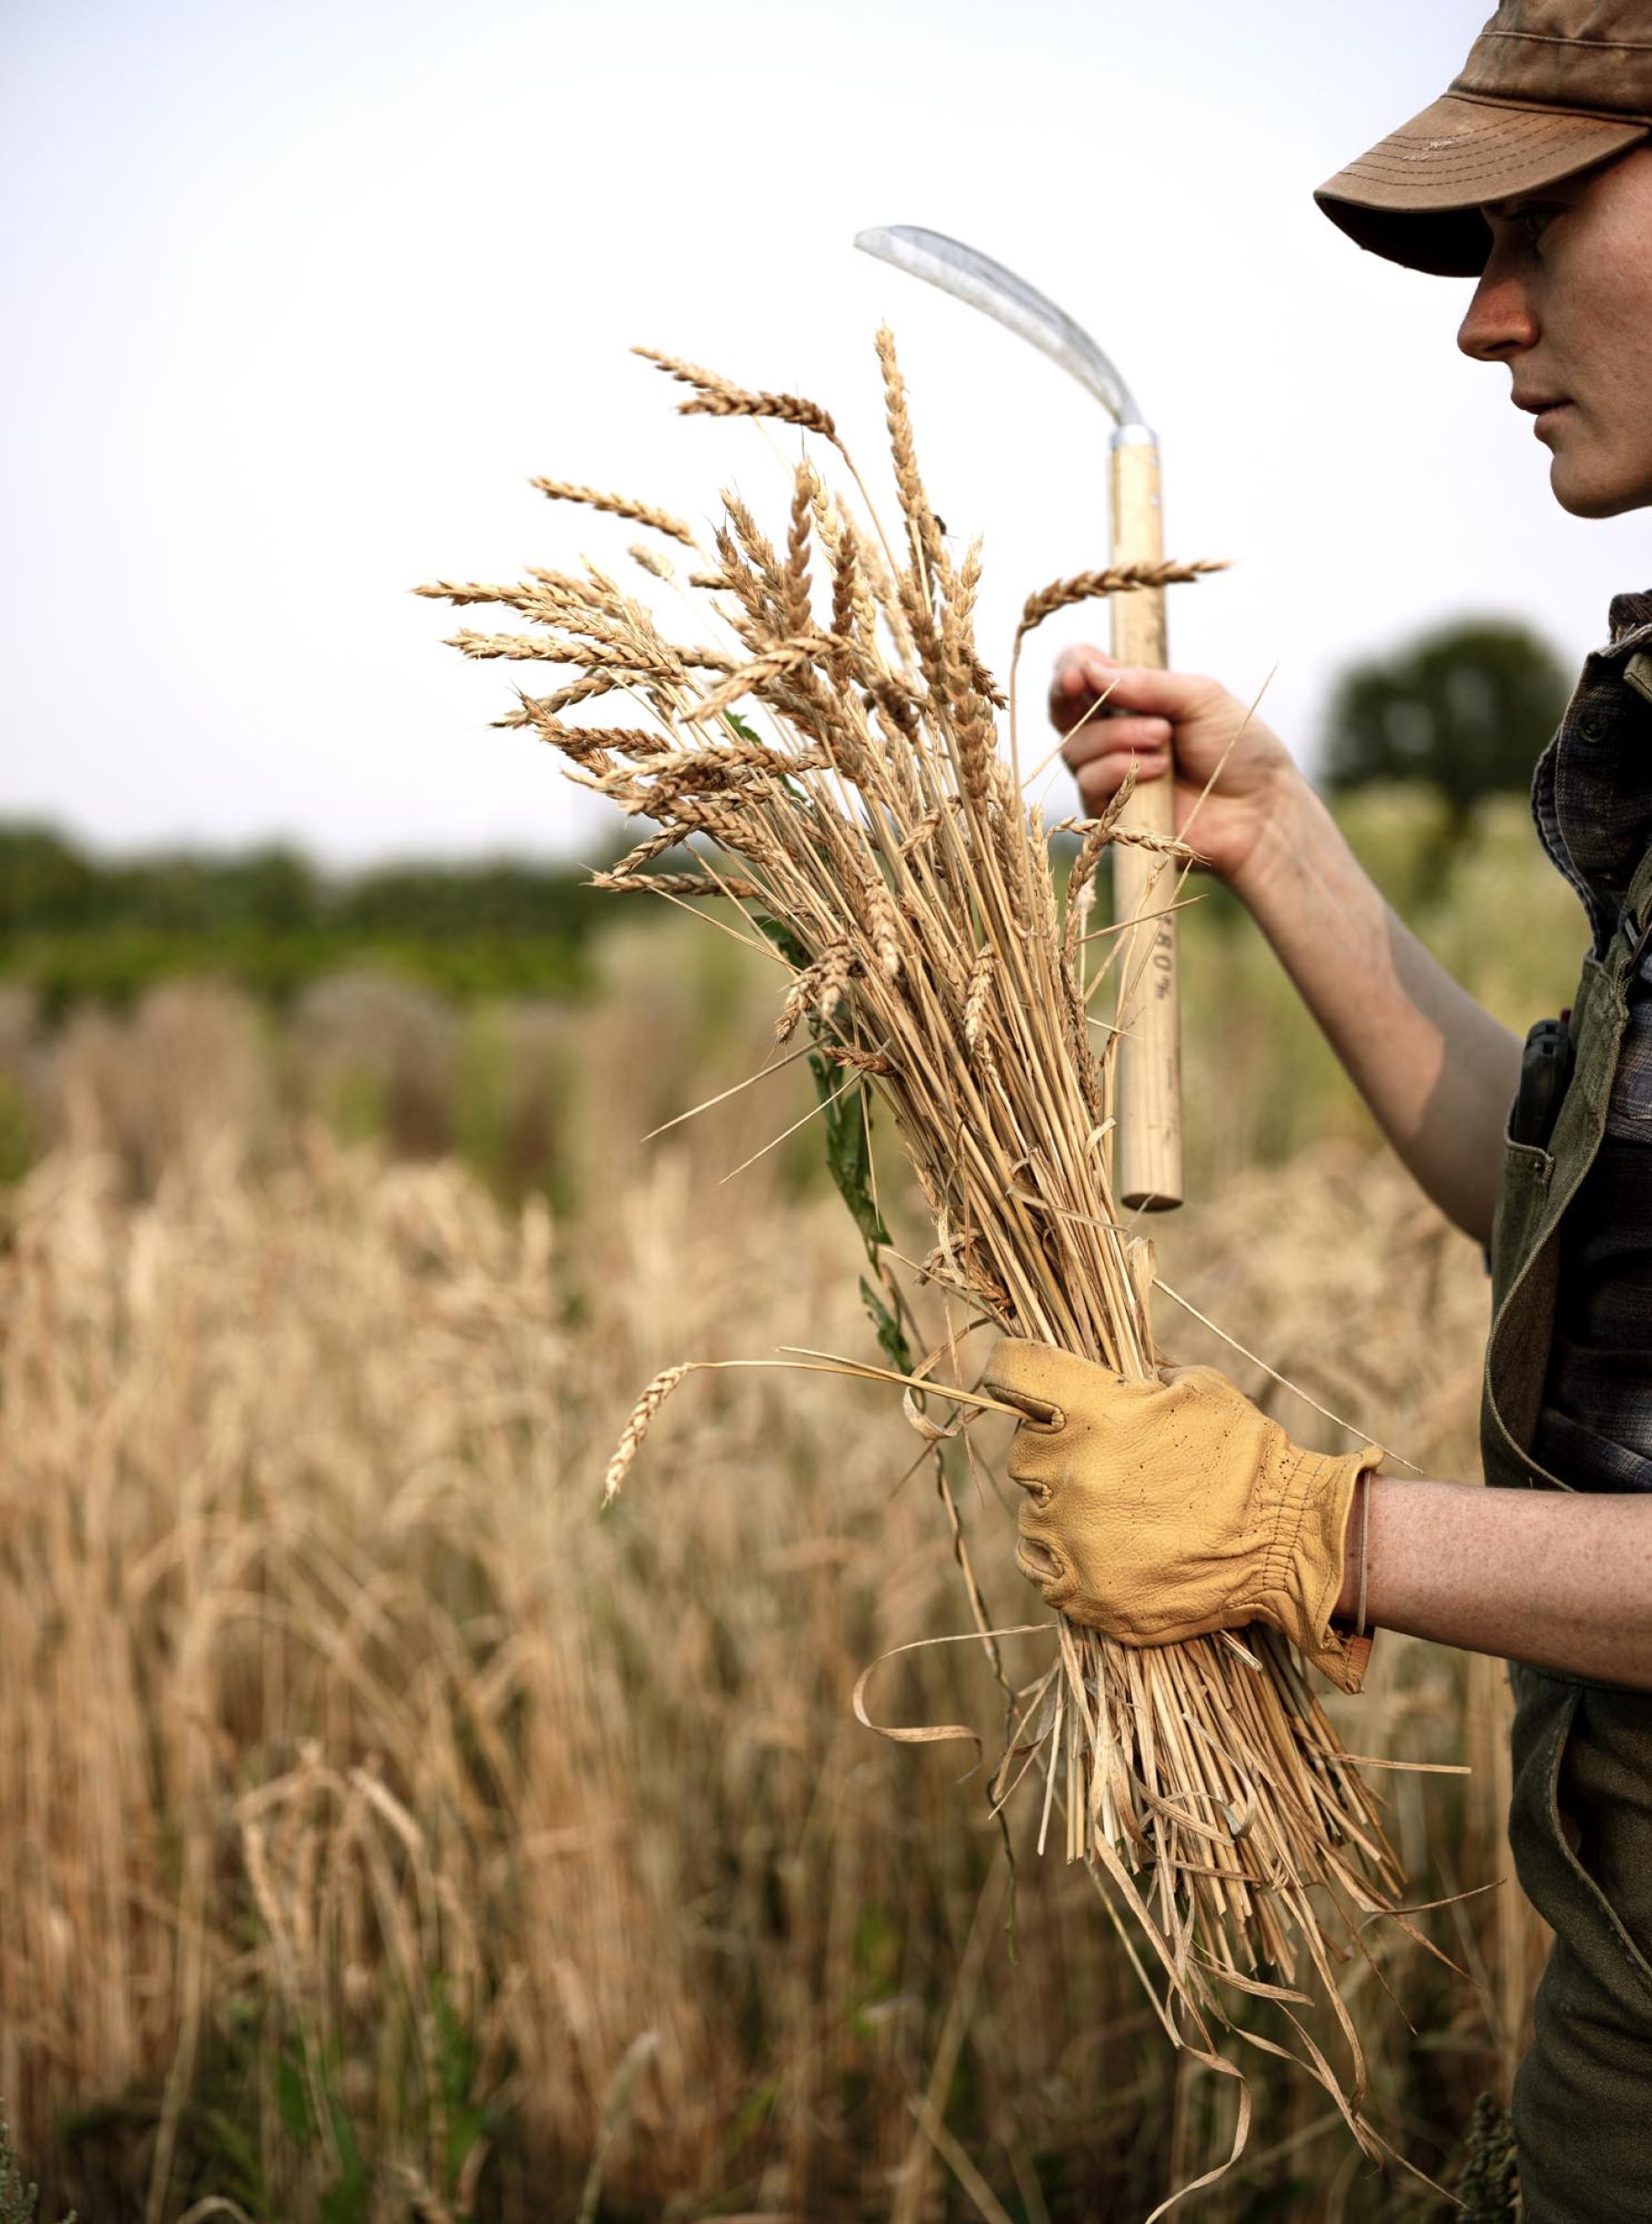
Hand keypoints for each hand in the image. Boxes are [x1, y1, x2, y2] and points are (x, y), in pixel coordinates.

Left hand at [980, 1339, 1380, 1691]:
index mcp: (1092, 1414)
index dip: (1014, 1370)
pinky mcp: (1085, 1596)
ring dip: (1059, 1509)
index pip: (1012, 1371)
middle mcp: (1071, 1475)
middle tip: (1099, 1460)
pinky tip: (1096, 1550)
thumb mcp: (1195, 1387)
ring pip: (1031, 1515)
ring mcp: (1073, 1541)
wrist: (1287, 1541)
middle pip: (1022, 1452)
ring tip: (1111, 1512)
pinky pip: (1043, 1571)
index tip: (1023, 1379)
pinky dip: (1062, 1559)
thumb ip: (1133, 1380)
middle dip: (1053, 1451)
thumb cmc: (1246, 1456)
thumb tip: (1101, 1377)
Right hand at [1050, 646, 1302, 891]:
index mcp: (1131, 698)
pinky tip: (1160, 770)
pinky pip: (1089, 783)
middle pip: (1061, 711)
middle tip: (1085, 684)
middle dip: (1070, 695)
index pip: (1079, 673)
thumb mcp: (1200, 697)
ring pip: (1075, 748)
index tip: (1081, 669)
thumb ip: (1146, 683)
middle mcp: (1110, 733)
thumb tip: (1088, 669)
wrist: (1258, 807)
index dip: (1071, 668)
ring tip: (1163, 737)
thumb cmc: (1237, 748)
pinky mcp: (1110, 812)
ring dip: (1116, 737)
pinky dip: (1121, 771)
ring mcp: (1107, 773)